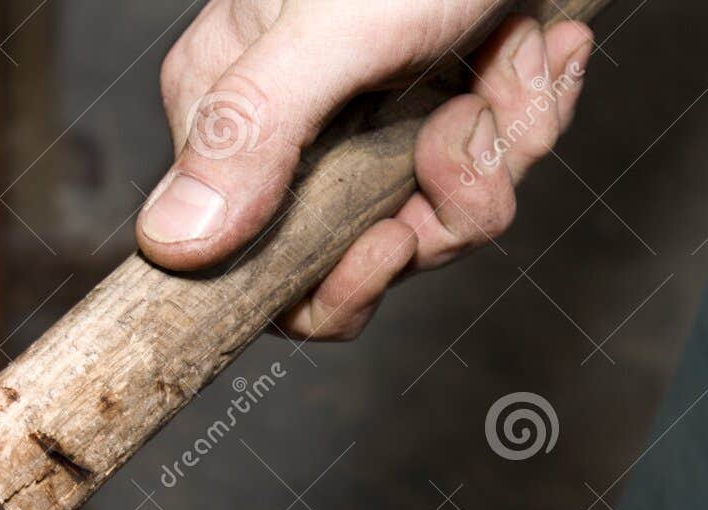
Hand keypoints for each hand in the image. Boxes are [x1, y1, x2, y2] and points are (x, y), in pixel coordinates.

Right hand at [138, 0, 593, 339]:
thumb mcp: (334, 28)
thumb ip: (252, 133)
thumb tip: (171, 243)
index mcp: (237, 113)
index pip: (264, 271)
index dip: (338, 283)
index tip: (395, 240)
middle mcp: (300, 127)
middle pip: (370, 255)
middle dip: (446, 204)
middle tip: (470, 123)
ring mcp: (377, 120)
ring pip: (445, 213)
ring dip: (505, 143)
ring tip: (513, 53)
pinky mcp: (443, 103)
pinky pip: (493, 164)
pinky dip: (530, 110)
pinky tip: (537, 45)